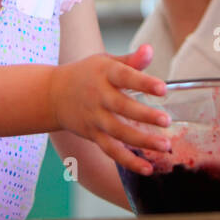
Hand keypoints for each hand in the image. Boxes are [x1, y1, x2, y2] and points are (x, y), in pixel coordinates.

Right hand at [49, 44, 170, 175]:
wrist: (53, 94)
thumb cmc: (88, 74)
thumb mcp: (106, 62)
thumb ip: (131, 60)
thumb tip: (150, 50)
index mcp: (105, 74)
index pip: (125, 77)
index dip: (144, 83)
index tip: (163, 89)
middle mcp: (99, 96)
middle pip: (122, 107)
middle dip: (144, 115)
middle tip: (166, 121)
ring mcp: (95, 118)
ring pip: (118, 132)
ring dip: (141, 141)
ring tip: (164, 146)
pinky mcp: (93, 135)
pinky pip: (111, 151)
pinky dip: (128, 161)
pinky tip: (148, 168)